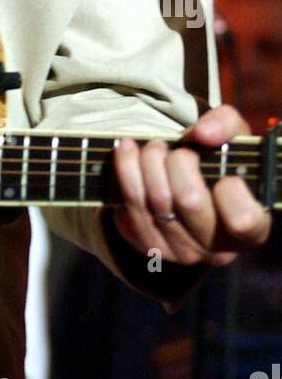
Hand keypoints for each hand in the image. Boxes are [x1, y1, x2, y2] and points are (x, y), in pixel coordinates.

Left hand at [112, 104, 272, 268]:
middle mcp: (219, 250)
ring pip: (156, 201)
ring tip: (152, 146)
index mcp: (252, 229)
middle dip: (176, 160)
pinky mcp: (151, 247)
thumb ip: (225, 125)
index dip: (229, 189)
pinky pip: (131, 206)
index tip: (221, 171)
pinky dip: (126, 170)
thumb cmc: (218, 161)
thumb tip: (203, 134)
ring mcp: (183, 253)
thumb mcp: (232, 137)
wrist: (188, 181)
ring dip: (148, 161)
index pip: (242, 219)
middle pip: (189, 199)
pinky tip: (128, 153)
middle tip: (174, 147)